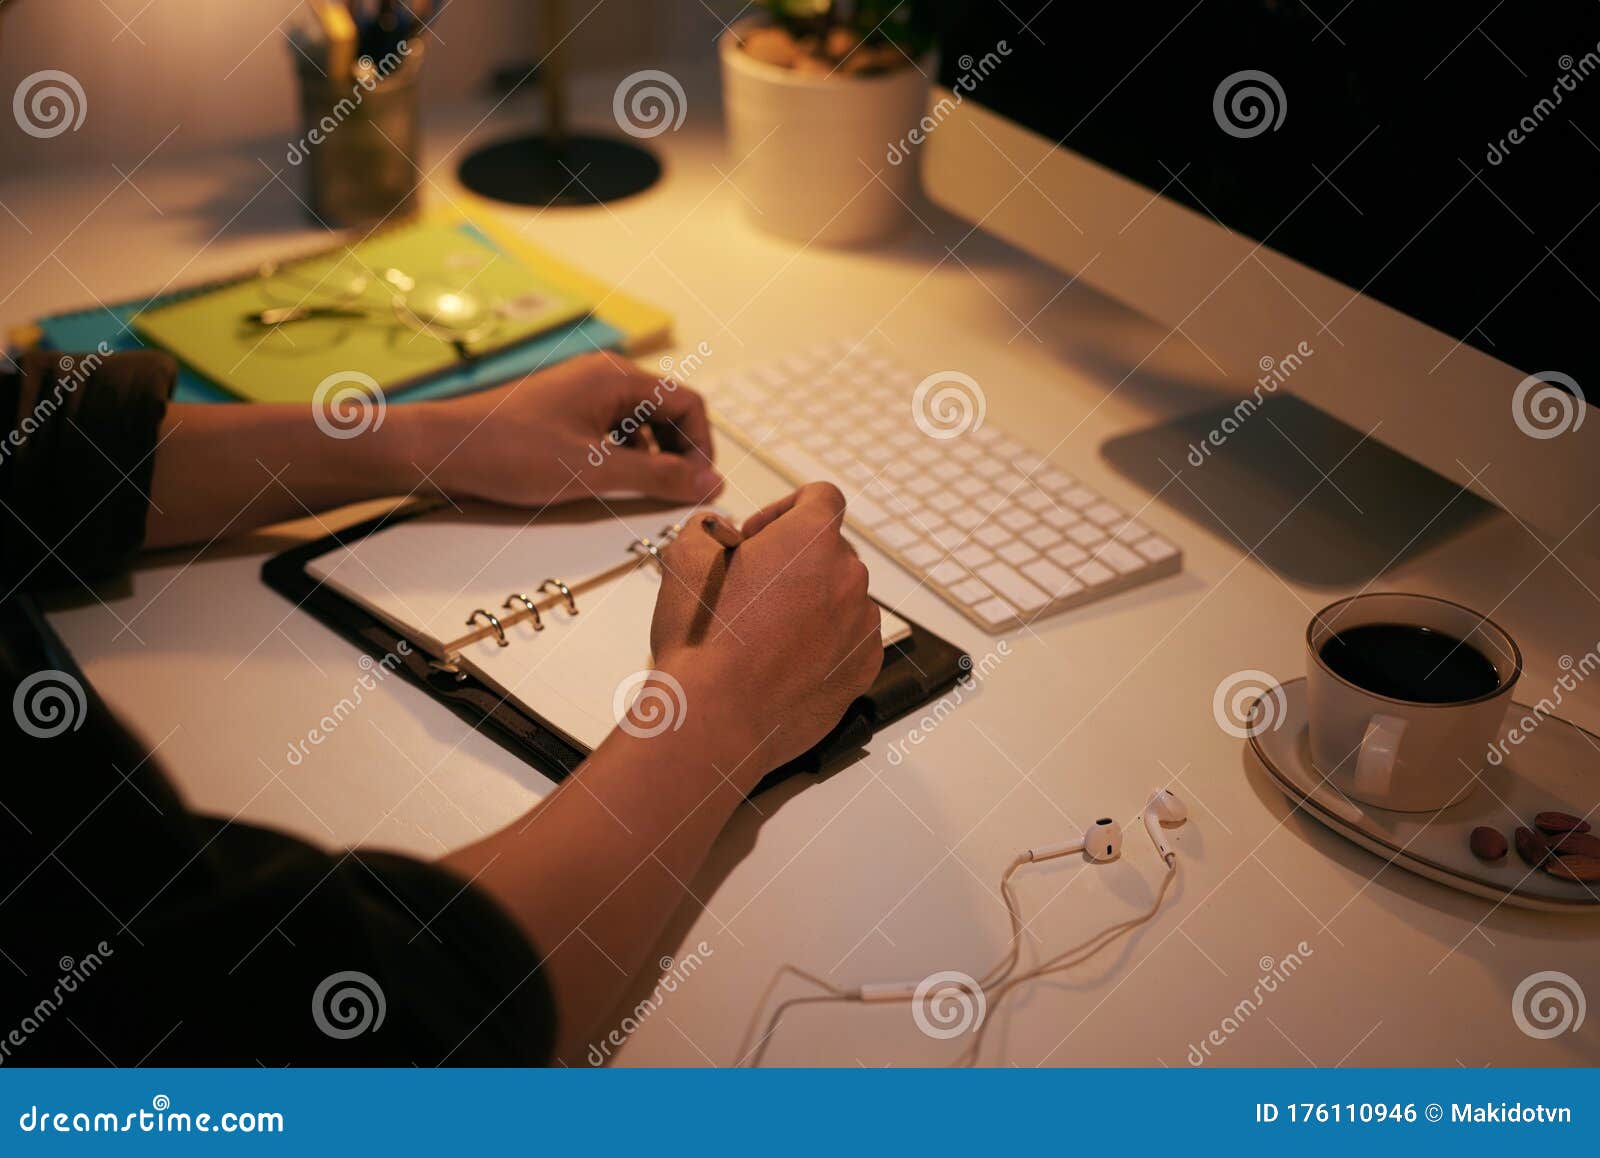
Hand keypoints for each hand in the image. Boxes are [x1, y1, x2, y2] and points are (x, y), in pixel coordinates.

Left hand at [412, 351, 723, 506]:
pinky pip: (610, 430)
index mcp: (617, 377)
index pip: (687, 403)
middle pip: (666, 411)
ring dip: (650, 458)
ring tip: (638, 492)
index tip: (701, 486)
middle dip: (679, 452)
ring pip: (638, 424)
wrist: (443, 449)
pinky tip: (605, 482)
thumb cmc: (513, 452)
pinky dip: (620, 456)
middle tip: (678, 494)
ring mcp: (581, 392)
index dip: (702, 446)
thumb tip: (711, 483)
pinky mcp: (562, 411)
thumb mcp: (596, 471)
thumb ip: (659, 478)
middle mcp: (603, 377)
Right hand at [645, 483, 882, 784]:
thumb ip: (707, 528)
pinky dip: (824, 643)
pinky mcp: (863, 667)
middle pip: (831, 550)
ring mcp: (861, 625)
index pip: (821, 496)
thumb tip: (717, 532)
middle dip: (795, 562)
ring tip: (766, 632)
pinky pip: (850, 640)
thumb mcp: (685, 560)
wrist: (718, 717)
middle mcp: (848, 576)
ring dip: (811, 603)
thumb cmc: (703, 641)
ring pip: (841, 598)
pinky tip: (784, 660)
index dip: (785, 510)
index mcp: (811, 538)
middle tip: (753, 589)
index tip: (758, 537)